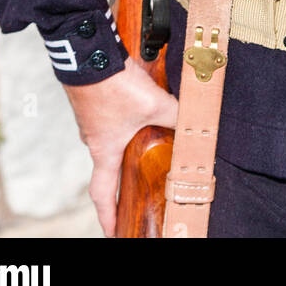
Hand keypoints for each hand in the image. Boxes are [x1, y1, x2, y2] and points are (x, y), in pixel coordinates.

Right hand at [63, 55, 177, 236]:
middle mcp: (94, 138)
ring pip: (109, 139)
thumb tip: (195, 122)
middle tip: (133, 190)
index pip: (102, 194)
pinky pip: (110, 117)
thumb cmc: (114, 85)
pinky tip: (137, 109)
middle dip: (119, 180)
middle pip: (106, 167)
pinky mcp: (94, 100)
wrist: (90, 53)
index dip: (107, 215)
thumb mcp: (153, 104)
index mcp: (104, 150)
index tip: (113, 231)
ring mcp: (91, 119)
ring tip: (142, 145)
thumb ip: (175, 115)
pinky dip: (123, 120)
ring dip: (123, 144)